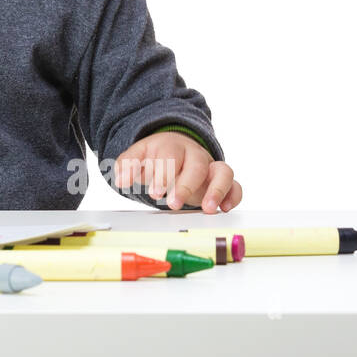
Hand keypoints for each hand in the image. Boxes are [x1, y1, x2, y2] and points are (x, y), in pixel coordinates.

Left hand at [113, 131, 241, 213]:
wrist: (174, 148)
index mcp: (172, 146)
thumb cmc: (156, 156)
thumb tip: (120, 180)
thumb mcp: (138, 156)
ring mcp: (211, 166)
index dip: (163, 174)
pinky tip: (223, 209)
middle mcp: (195, 154)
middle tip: (171, 204)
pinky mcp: (222, 180)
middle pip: (197, 164)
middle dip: (185, 185)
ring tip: (207, 210)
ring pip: (223, 172)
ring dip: (217, 190)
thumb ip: (127, 166)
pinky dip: (233, 196)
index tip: (154, 192)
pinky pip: (235, 185)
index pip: (171, 156)